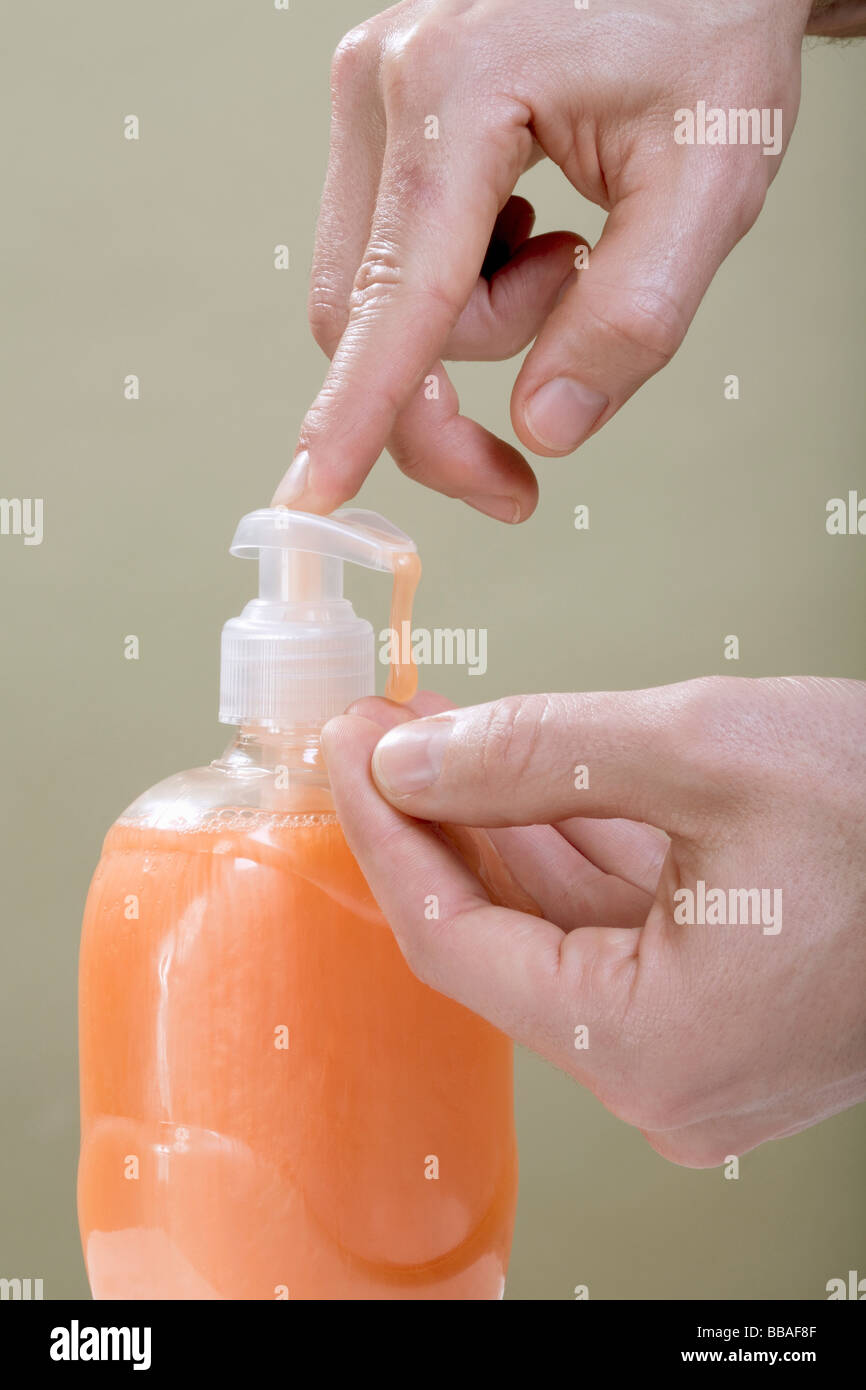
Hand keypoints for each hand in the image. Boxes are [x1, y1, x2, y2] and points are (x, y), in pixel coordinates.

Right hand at [276, 0, 813, 520]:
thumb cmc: (708, 25)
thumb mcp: (713, 175)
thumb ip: (633, 315)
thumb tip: (544, 427)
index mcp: (461, 88)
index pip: (399, 294)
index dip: (358, 413)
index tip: (311, 495)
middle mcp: (386, 85)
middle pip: (369, 318)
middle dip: (452, 392)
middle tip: (537, 441)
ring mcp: (372, 96)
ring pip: (377, 300)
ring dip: (475, 327)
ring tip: (567, 254)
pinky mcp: (381, 116)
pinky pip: (389, 260)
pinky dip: (460, 286)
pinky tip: (527, 228)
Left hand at [322, 677, 865, 1165]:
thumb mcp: (706, 751)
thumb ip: (539, 755)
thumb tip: (414, 762)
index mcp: (651, 1046)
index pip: (454, 942)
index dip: (386, 835)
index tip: (350, 749)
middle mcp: (664, 1076)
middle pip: (497, 939)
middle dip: (434, 821)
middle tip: (380, 729)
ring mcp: (696, 1049)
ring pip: (553, 930)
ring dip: (493, 827)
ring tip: (435, 737)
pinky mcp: (723, 1008)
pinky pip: (613, 929)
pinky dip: (562, 849)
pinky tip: (516, 776)